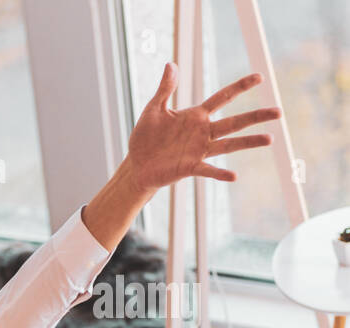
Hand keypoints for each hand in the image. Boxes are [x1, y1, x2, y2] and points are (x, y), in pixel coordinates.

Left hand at [124, 63, 281, 191]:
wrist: (136, 164)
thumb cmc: (145, 137)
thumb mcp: (154, 109)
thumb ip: (165, 88)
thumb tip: (171, 63)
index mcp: (196, 115)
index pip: (223, 97)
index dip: (240, 87)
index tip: (260, 77)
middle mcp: (203, 132)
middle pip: (234, 121)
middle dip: (256, 116)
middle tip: (279, 111)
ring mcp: (198, 150)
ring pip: (229, 144)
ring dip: (248, 142)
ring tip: (270, 139)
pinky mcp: (190, 167)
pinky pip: (208, 169)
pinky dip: (219, 173)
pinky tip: (233, 176)